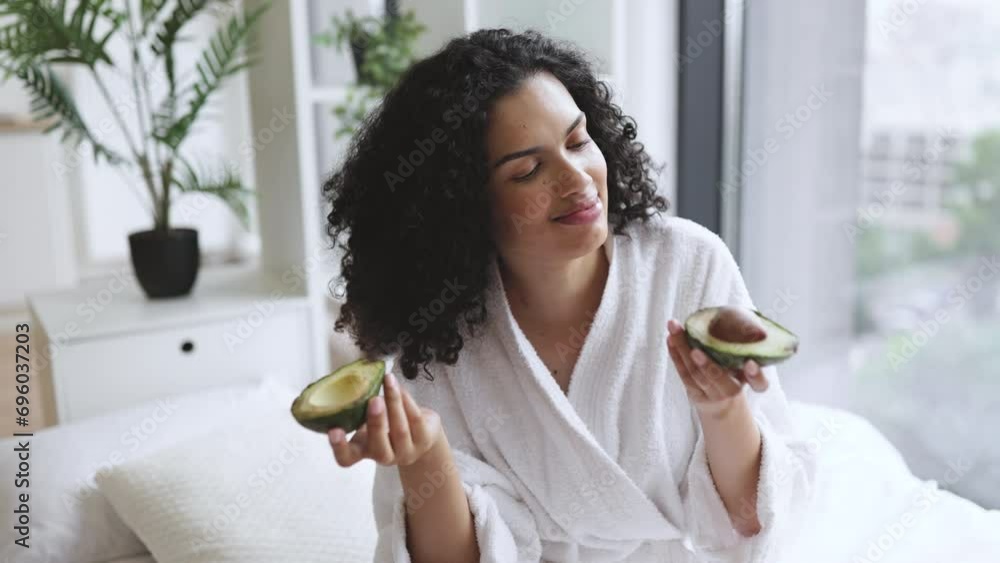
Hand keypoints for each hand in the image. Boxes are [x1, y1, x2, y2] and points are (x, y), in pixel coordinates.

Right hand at [328, 371, 443, 466]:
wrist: (421, 433)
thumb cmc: (388, 422)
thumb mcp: (369, 418)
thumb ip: (360, 407)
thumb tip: (354, 377)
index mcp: (363, 451)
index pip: (346, 458)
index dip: (339, 447)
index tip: (334, 430)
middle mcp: (383, 456)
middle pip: (379, 447)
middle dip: (376, 422)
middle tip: (374, 400)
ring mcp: (405, 452)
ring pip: (400, 430)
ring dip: (394, 402)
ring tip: (389, 381)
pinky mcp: (423, 441)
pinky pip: (415, 419)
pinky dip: (407, 400)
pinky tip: (400, 387)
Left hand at [666, 319, 768, 414]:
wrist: (724, 402)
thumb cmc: (737, 372)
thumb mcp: (748, 362)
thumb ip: (747, 345)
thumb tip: (744, 321)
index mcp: (750, 381)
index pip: (759, 384)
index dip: (755, 374)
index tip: (750, 363)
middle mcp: (731, 390)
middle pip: (718, 378)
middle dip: (706, 364)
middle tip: (696, 351)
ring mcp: (711, 394)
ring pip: (695, 374)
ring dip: (683, 350)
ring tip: (674, 331)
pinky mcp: (695, 393)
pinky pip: (683, 374)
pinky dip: (676, 355)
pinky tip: (670, 339)